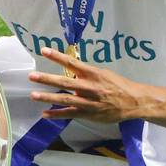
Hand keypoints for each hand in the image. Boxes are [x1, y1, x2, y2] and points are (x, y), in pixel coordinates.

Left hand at [27, 47, 147, 122]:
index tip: (44, 51)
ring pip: (65, 99)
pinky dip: (57, 114)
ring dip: (48, 97)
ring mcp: (88, 101)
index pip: (72, 62)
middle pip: (65, 81)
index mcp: (93, 73)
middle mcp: (89, 87)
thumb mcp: (103, 74)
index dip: (57, 56)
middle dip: (47, 79)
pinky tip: (45, 113)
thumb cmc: (118, 85)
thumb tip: (70, 73)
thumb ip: (86, 74)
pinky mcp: (89, 114)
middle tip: (32, 76)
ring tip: (34, 95)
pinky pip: (70, 114)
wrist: (134, 101)